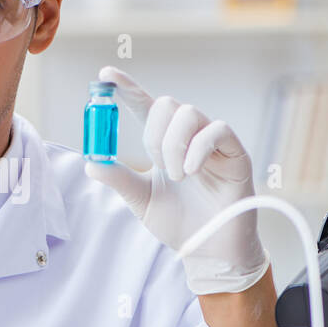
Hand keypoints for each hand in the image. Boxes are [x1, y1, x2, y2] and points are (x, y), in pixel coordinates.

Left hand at [83, 65, 269, 295]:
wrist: (208, 251)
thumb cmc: (179, 224)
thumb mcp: (141, 201)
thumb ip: (119, 179)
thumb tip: (91, 163)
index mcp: (164, 143)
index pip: (144, 106)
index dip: (126, 88)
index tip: (105, 75)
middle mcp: (188, 136)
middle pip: (166, 103)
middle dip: (154, 134)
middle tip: (159, 167)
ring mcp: (213, 142)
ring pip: (189, 113)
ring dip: (174, 145)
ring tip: (178, 177)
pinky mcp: (235, 153)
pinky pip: (217, 130)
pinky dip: (198, 149)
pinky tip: (191, 173)